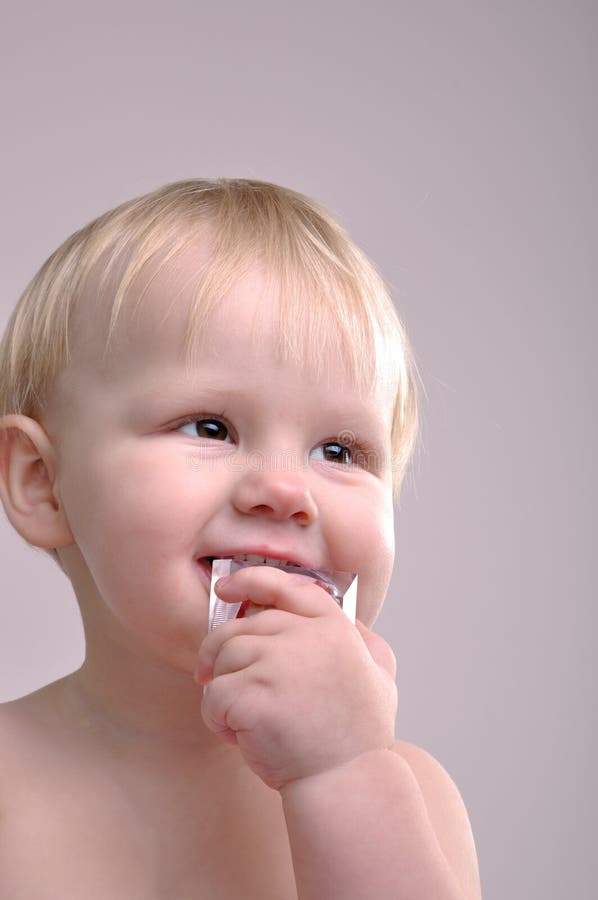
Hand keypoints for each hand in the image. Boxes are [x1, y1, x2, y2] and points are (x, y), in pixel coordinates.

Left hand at [194, 566, 397, 789]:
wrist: (347, 781)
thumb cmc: (359, 735)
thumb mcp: (380, 675)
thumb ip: (365, 642)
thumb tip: (353, 623)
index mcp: (333, 627)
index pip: (284, 586)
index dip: (250, 582)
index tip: (227, 587)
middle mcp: (305, 636)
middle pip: (242, 627)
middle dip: (221, 653)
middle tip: (213, 676)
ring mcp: (278, 663)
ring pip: (224, 658)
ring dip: (223, 690)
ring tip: (245, 719)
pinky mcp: (252, 695)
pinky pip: (214, 695)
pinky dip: (217, 719)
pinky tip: (241, 737)